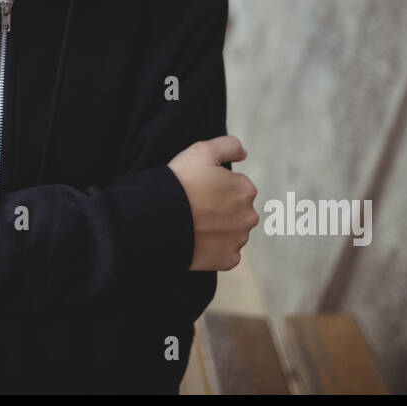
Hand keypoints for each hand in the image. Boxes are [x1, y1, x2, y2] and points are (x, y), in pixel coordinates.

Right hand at [166, 135, 258, 271]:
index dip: (215, 186)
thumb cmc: (179, 183)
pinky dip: (214, 248)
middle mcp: (249, 216)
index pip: (235, 186)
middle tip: (195, 207)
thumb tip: (244, 153)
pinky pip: (225, 253)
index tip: (198, 188)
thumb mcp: (201, 151)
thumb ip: (228, 145)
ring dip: (217, 228)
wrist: (157, 220)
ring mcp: (239, 240)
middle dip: (220, 208)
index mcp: (246, 190)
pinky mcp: (228, 260)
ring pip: (231, 231)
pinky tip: (197, 239)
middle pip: (236, 210)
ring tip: (193, 223)